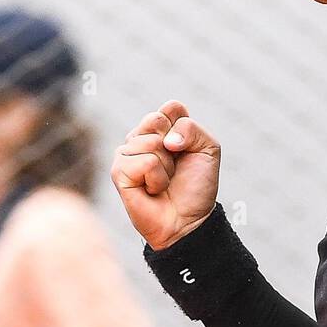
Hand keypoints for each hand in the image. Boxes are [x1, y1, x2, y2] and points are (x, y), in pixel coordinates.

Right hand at [111, 99, 219, 250]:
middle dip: (176, 146)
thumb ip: (192, 129)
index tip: (187, 149)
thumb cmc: (196, 186)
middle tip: (175, 167)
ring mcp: (126, 153)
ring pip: (151, 142)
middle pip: (156, 119)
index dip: (184, 127)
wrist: (189, 219)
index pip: (171, 107)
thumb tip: (166, 139)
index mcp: (162, 128)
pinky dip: (157, 178)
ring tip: (164, 181)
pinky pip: (145, 161)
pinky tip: (152, 190)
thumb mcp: (208, 149)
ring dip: (167, 166)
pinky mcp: (118, 171)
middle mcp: (141, 137)